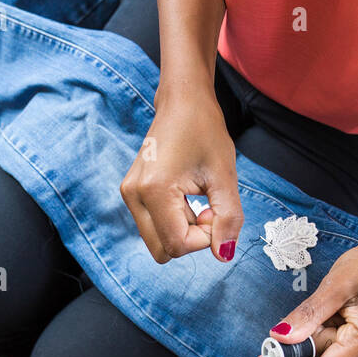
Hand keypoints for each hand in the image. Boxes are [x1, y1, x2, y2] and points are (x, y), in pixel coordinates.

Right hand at [120, 92, 241, 262]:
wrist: (182, 101)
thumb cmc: (204, 130)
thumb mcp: (225, 176)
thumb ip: (228, 218)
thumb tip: (224, 255)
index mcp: (154, 190)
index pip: (178, 244)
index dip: (205, 237)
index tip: (215, 209)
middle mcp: (134, 195)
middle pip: (163, 250)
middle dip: (191, 238)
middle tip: (206, 207)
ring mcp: (129, 195)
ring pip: (158, 242)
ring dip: (183, 230)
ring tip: (196, 197)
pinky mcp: (132, 194)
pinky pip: (155, 227)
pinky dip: (174, 221)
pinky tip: (185, 196)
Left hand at [259, 227, 357, 356]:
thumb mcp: (336, 285)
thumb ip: (307, 315)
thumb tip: (278, 338)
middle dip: (300, 346)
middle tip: (286, 322)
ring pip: (330, 354)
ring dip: (316, 335)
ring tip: (329, 302)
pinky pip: (340, 346)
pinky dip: (327, 331)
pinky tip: (336, 308)